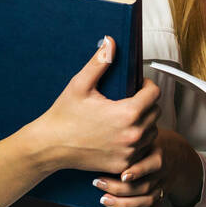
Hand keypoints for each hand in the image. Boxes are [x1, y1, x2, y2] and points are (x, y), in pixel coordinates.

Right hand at [24, 36, 160, 175]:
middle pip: (156, 113)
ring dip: (144, 123)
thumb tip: (110, 41)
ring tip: (127, 117)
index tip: (139, 85)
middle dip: (147, 103)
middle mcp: (132, 135)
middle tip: (131, 99)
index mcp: (127, 114)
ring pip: (152, 132)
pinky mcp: (123, 165)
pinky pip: (142, 150)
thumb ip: (99, 62)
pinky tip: (122, 134)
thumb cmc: (64, 115)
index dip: (148, 85)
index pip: (155, 94)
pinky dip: (137, 142)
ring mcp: (129, 153)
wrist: (49, 146)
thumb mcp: (80, 84)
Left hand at [91, 128, 203, 206]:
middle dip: (119, 188)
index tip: (121, 173)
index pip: (153, 164)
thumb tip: (103, 104)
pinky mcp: (159, 197)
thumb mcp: (145, 127)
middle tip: (98, 182)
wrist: (175, 153)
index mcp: (159, 152)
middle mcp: (162, 171)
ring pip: (146, 201)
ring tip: (103, 199)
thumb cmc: (151, 139)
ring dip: (123, 203)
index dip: (138, 170)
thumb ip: (129, 124)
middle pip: (144, 185)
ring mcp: (162, 186)